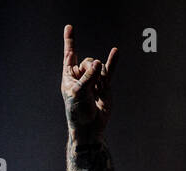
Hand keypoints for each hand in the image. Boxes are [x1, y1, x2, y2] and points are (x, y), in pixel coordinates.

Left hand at [61, 24, 115, 140]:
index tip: (70, 27)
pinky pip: (109, 70)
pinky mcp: (105, 85)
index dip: (70, 41)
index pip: (69, 55)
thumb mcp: (79, 93)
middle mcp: (81, 76)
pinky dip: (113, 61)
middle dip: (90, 69)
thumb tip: (98, 62)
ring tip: (98, 89)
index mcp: (69, 76)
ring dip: (100, 76)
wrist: (90, 127)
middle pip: (88, 61)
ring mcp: (94, 80)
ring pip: (99, 67)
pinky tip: (115, 51)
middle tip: (90, 85)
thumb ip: (88, 76)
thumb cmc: (78, 112)